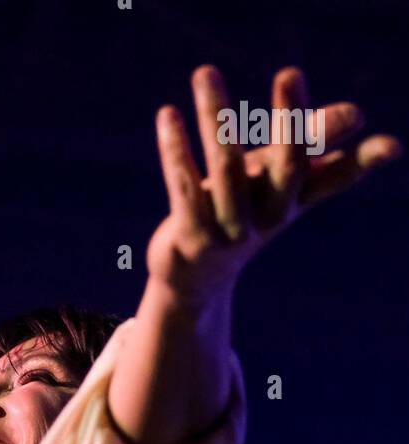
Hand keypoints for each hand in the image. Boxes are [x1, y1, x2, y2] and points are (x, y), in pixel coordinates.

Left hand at [147, 64, 401, 304]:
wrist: (195, 278)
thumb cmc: (243, 213)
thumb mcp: (276, 179)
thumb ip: (311, 143)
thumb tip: (360, 116)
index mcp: (292, 201)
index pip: (329, 173)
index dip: (351, 153)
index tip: (368, 125)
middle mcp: (268, 218)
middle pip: (287, 168)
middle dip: (292, 122)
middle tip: (292, 73)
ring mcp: (230, 232)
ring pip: (226, 169)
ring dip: (216, 117)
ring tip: (206, 72)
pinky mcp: (191, 239)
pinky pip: (184, 188)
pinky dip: (176, 150)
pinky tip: (168, 114)